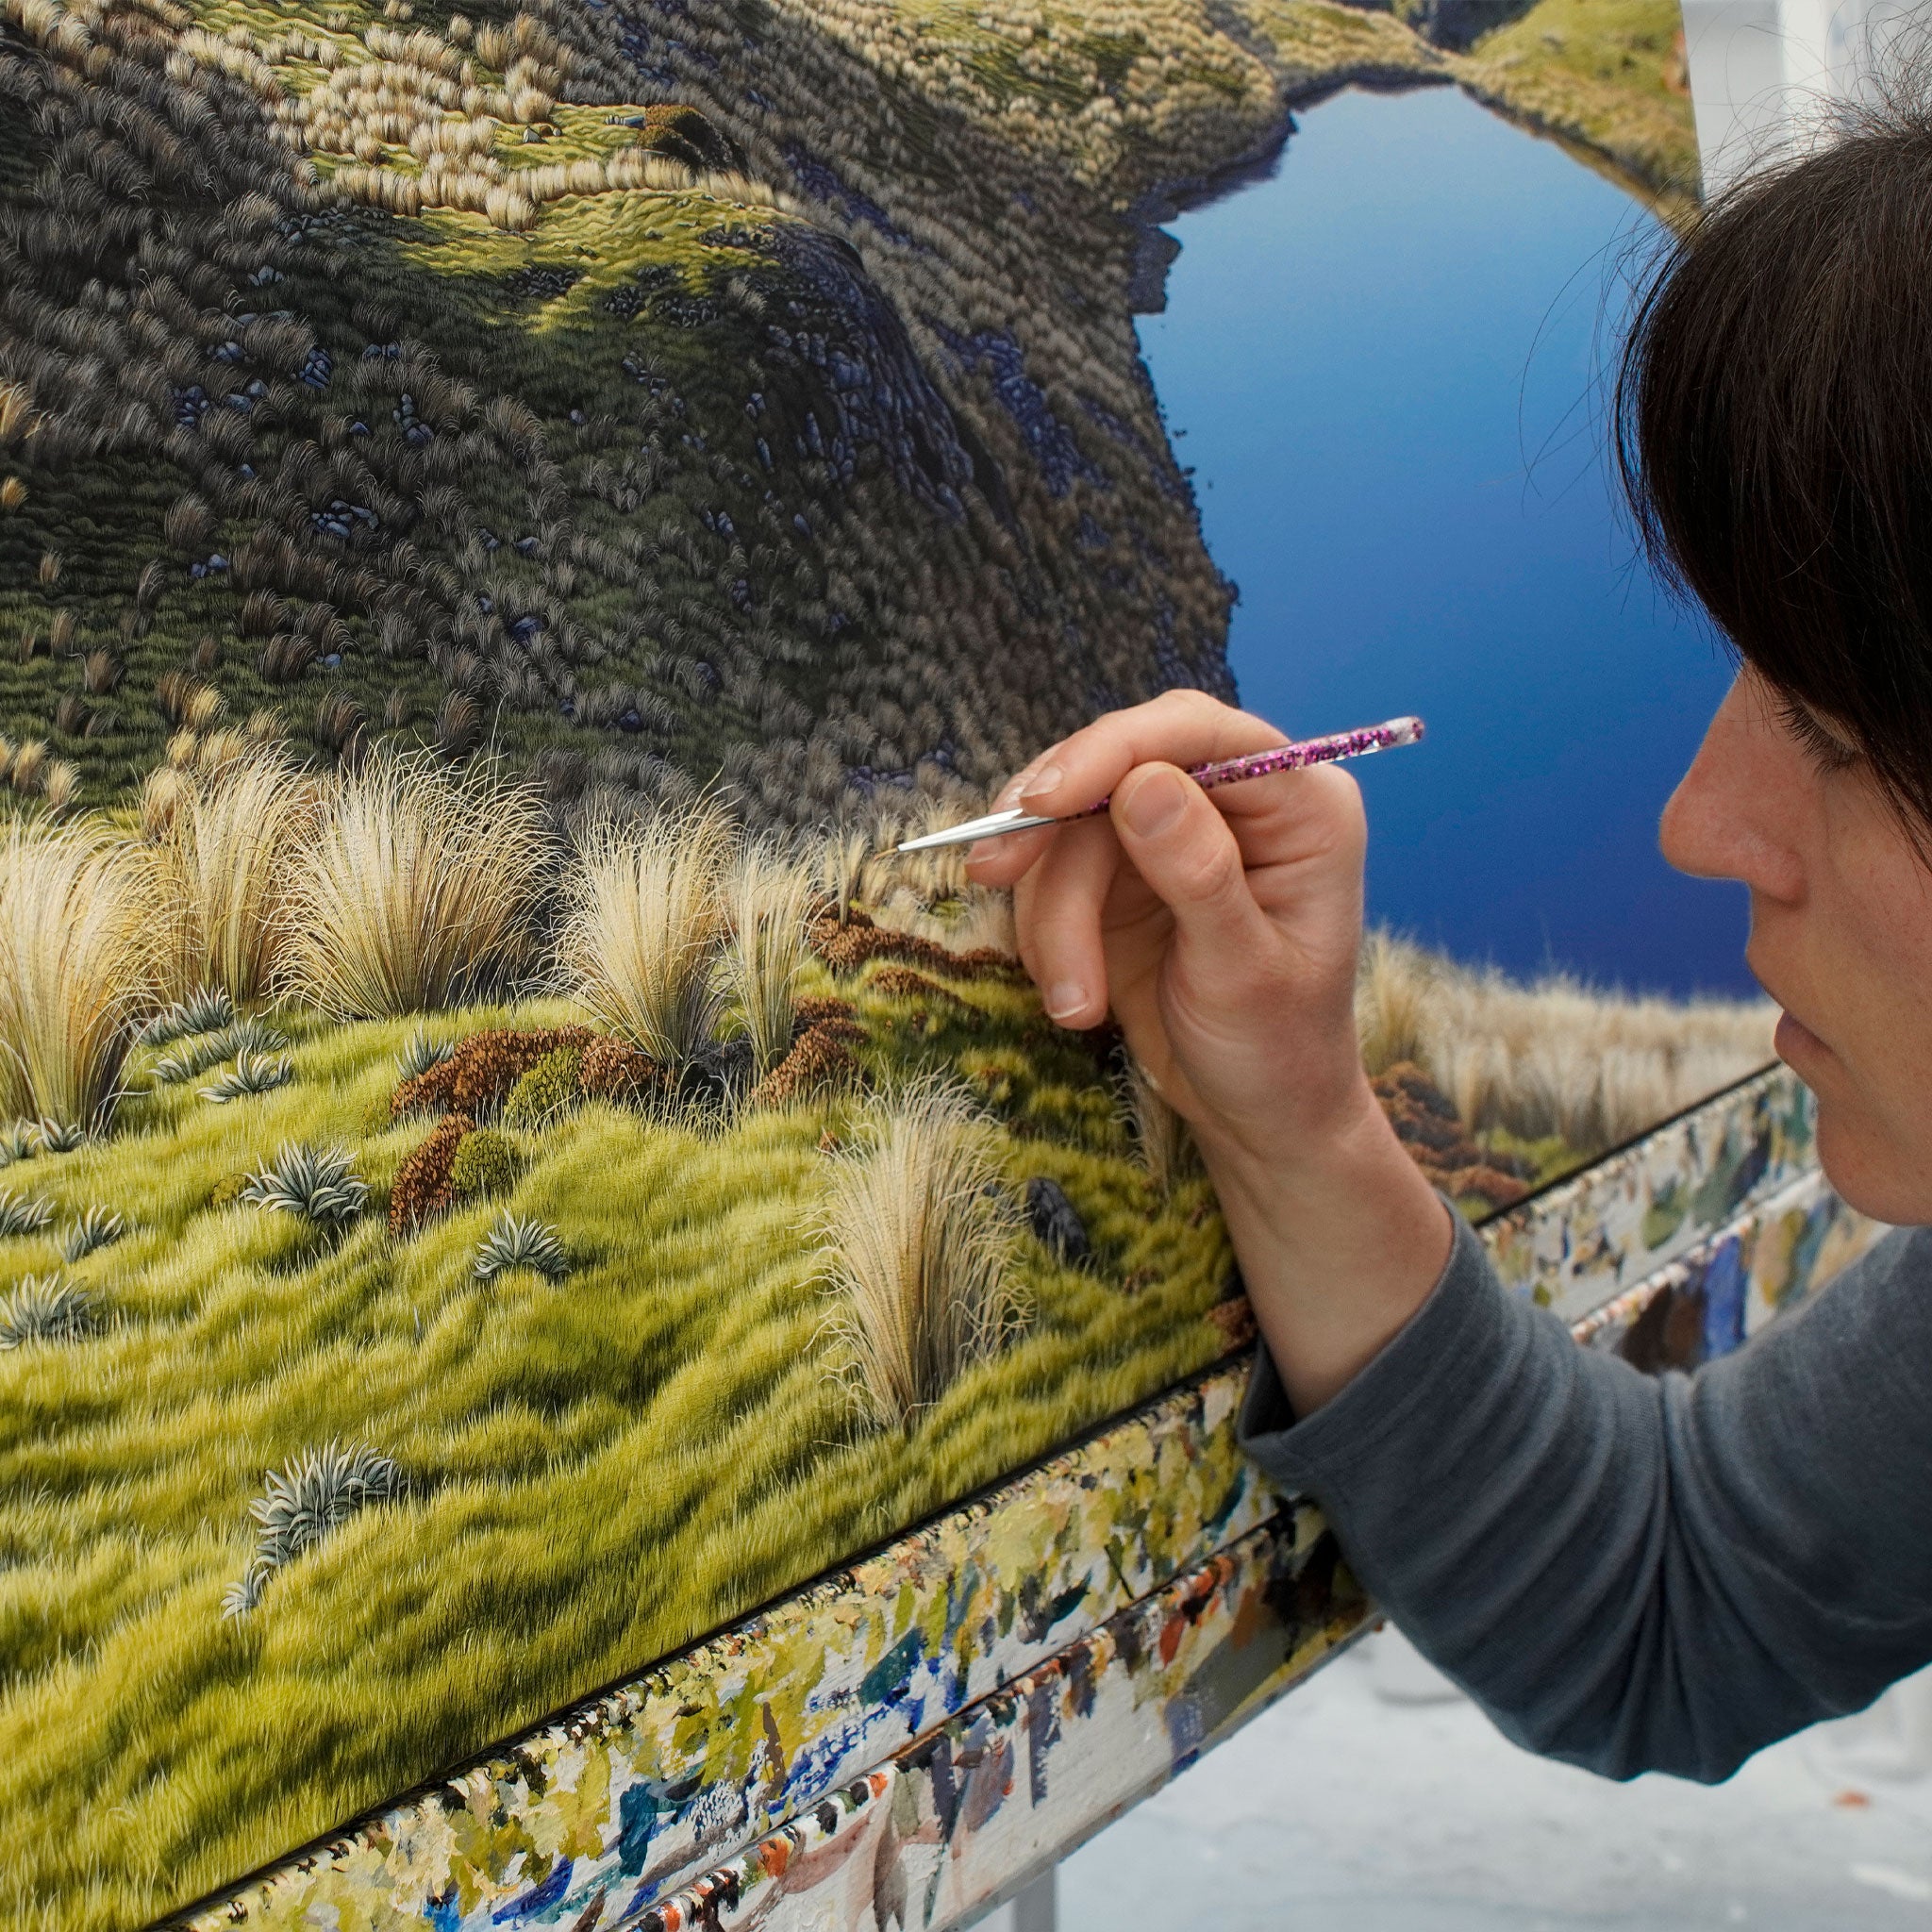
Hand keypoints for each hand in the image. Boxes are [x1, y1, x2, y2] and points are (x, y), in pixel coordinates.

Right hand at [966, 690, 1450, 1412]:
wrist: (1257, 1119)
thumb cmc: (1278, 1052)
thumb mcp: (1244, 972)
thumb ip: (1200, 874)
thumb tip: (1147, 781)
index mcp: (1299, 807)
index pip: (1199, 733)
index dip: (1113, 749)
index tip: (1043, 799)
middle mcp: (1236, 803)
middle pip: (1117, 768)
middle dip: (1055, 836)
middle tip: (992, 876)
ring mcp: (1175, 835)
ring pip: (1072, 829)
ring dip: (1050, 914)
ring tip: (1074, 1003)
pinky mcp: (1126, 874)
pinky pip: (1054, 872)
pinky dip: (1044, 930)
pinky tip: (1073, 991)